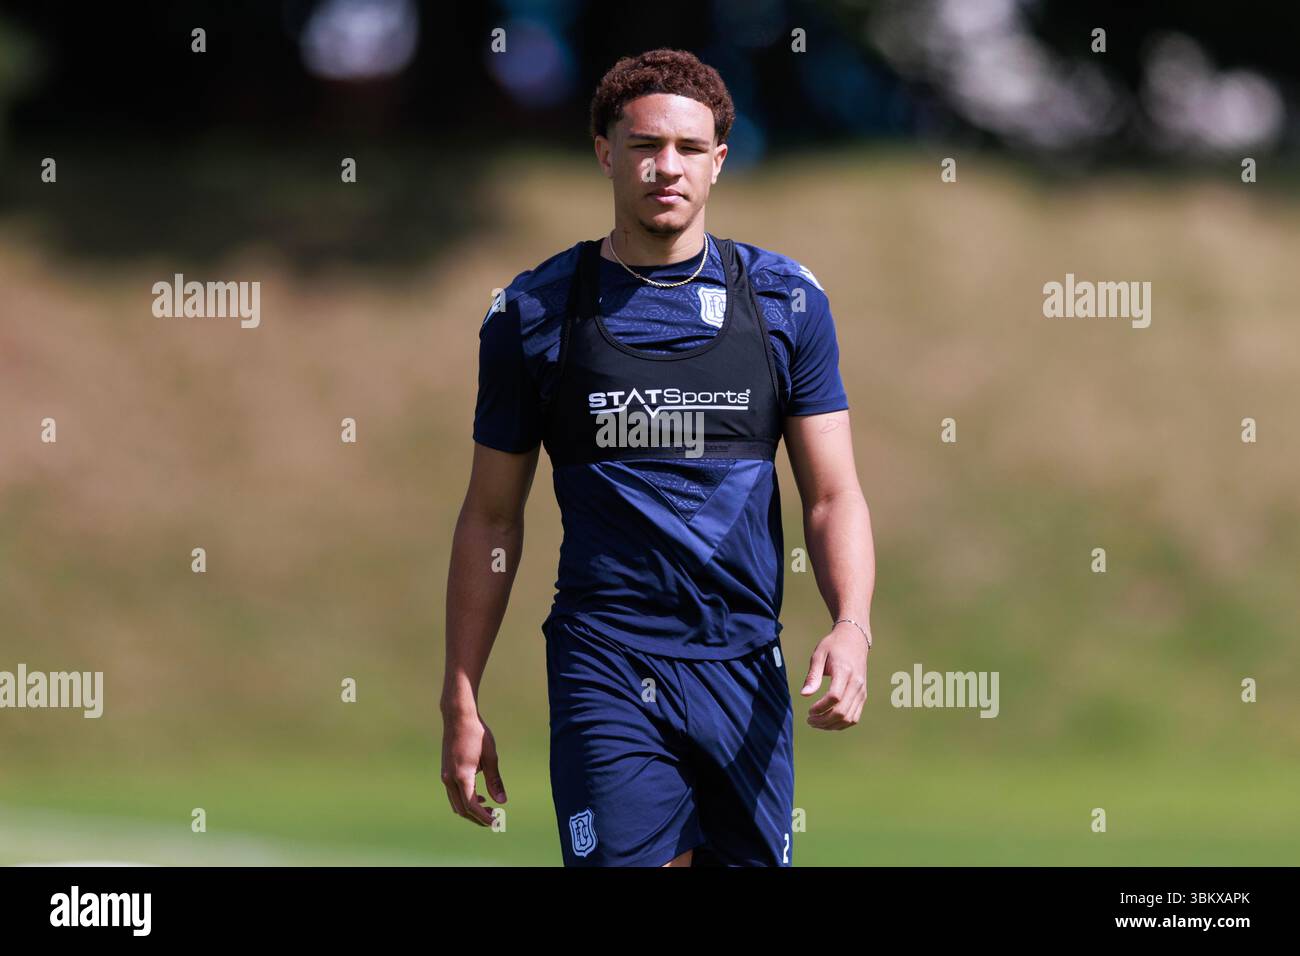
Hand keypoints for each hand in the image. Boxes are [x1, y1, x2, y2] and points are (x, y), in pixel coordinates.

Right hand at [440, 708, 506, 825]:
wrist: (458, 718)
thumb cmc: (477, 734)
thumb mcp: (491, 757)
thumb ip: (495, 781)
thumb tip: (502, 802)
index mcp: (462, 776)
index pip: (472, 805)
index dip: (484, 817)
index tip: (496, 822)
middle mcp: (450, 779)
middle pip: (462, 809)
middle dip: (478, 818)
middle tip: (495, 819)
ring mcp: (445, 776)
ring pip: (455, 804)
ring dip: (470, 810)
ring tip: (488, 809)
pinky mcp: (445, 772)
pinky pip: (453, 794)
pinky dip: (464, 800)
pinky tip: (478, 795)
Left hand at [799, 622, 869, 729]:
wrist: (855, 639)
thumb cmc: (833, 646)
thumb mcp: (818, 655)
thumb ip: (813, 676)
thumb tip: (804, 695)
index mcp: (844, 671)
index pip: (834, 697)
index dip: (820, 707)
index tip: (809, 710)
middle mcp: (856, 683)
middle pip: (842, 712)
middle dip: (824, 720)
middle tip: (809, 720)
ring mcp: (861, 691)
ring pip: (849, 718)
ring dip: (832, 725)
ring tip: (817, 723)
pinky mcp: (863, 696)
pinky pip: (854, 717)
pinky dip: (841, 724)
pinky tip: (828, 722)